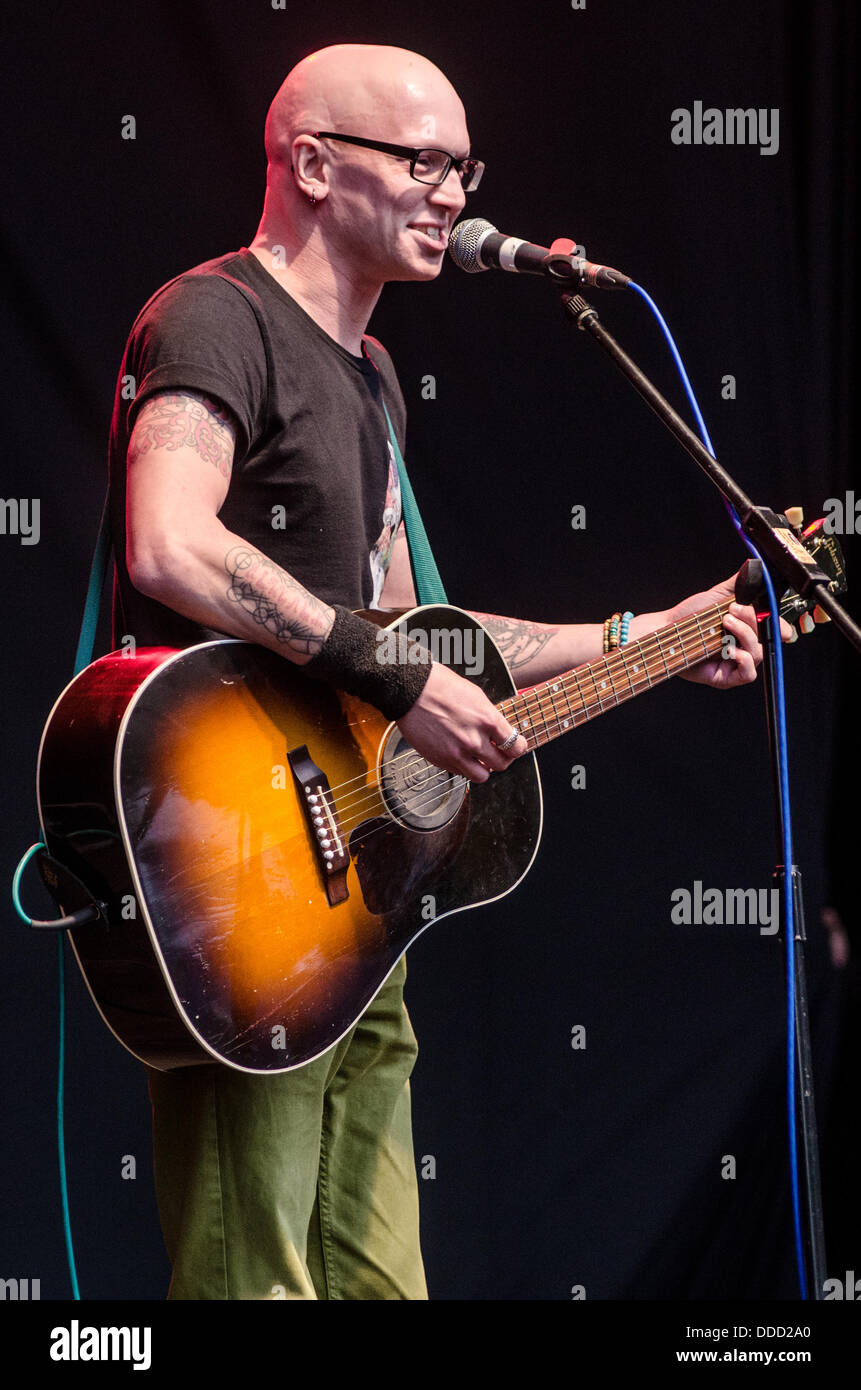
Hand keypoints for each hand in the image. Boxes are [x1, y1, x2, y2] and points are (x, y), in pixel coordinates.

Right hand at [396, 662, 527, 780]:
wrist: (411, 691)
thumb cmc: (441, 686)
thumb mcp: (476, 696)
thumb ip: (489, 717)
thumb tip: (498, 731)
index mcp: (487, 720)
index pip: (515, 746)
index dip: (518, 747)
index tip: (516, 746)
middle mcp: (474, 740)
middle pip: (501, 764)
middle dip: (503, 759)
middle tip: (499, 753)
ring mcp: (457, 753)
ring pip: (482, 776)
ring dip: (483, 768)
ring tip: (480, 759)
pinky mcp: (440, 760)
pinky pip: (459, 772)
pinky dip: (463, 766)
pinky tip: (459, 753)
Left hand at [672, 571, 794, 689]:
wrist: (668, 630)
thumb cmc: (690, 616)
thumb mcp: (718, 595)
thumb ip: (737, 585)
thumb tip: (752, 567)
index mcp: (747, 628)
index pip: (773, 630)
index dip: (781, 627)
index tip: (781, 622)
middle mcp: (743, 646)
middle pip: (765, 638)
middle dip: (752, 620)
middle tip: (733, 609)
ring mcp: (735, 663)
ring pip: (757, 654)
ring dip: (745, 635)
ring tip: (725, 623)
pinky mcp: (725, 677)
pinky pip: (747, 674)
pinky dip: (745, 661)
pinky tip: (732, 649)